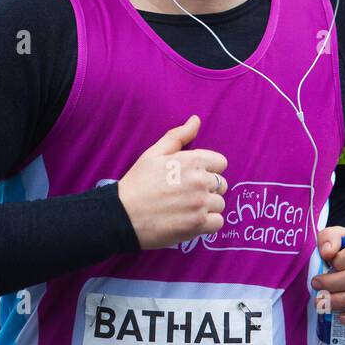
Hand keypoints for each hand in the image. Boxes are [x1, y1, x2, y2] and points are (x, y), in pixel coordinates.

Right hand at [117, 115, 227, 249]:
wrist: (122, 215)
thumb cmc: (137, 182)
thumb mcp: (154, 153)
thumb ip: (178, 135)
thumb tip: (196, 120)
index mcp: (192, 160)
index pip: (221, 163)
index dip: (207, 170)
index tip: (192, 177)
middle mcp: (200, 181)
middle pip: (222, 184)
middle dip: (208, 189)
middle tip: (186, 194)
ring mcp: (200, 204)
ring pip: (219, 204)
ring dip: (207, 207)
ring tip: (186, 208)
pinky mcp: (198, 225)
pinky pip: (218, 222)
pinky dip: (207, 223)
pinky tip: (190, 220)